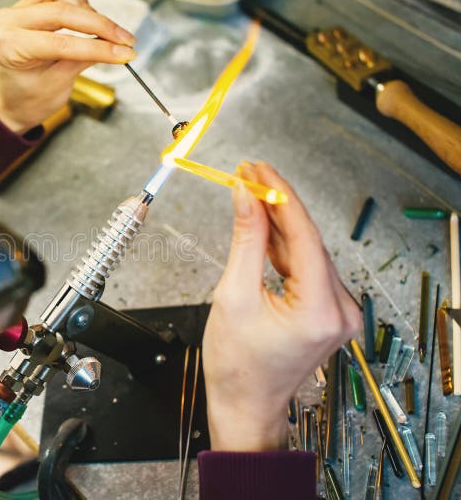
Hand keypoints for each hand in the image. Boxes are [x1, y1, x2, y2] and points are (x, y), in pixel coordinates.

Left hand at [0, 0, 135, 132]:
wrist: (13, 99)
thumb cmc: (29, 97)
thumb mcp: (59, 84)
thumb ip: (85, 59)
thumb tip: (117, 47)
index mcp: (7, 46)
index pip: (61, 42)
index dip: (98, 47)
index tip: (125, 53)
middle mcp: (7, 21)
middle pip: (61, 10)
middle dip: (99, 25)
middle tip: (125, 41)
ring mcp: (17, 8)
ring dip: (86, 8)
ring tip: (102, 30)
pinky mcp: (29, 0)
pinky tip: (86, 14)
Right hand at [203, 162, 360, 451]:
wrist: (245, 404)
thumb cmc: (237, 365)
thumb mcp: (234, 295)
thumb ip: (245, 240)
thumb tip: (245, 196)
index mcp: (320, 310)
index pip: (304, 235)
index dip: (280, 195)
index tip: (257, 169)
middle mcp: (340, 310)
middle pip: (309, 240)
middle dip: (277, 204)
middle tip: (248, 174)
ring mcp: (339, 312)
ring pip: (308, 251)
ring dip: (279, 223)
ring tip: (251, 192)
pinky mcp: (329, 311)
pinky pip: (307, 267)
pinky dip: (284, 247)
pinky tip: (265, 226)